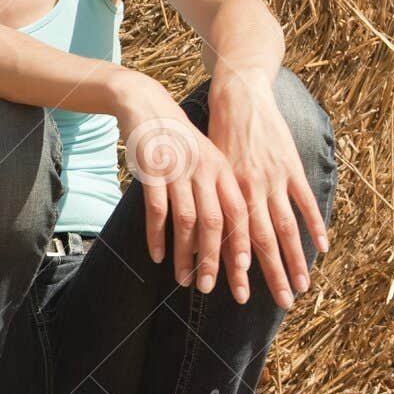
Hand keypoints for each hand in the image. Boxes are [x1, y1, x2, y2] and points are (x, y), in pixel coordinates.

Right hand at [112, 72, 253, 302]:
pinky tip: (157, 256)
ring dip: (186, 255)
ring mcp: (178, 172)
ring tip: (184, 280)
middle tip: (210, 288)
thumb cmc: (181, 140)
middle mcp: (205, 172)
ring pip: (187, 222)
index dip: (241, 244)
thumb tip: (231, 231)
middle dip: (214, 260)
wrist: (149, 106)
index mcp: (223, 170)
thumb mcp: (208, 159)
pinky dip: (157, 236)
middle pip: (216, 223)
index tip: (244, 274)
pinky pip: (157, 211)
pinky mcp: (152, 172)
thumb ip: (220, 190)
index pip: (239, 214)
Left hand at [205, 73, 330, 309]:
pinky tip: (323, 248)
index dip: (237, 267)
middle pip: (261, 241)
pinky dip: (316, 225)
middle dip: (271, 275)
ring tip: (302, 286)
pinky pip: (305, 201)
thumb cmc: (214, 136)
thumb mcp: (206, 167)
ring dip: (296, 259)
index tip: (241, 294)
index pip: (230, 238)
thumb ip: (209, 198)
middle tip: (282, 305)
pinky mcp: (290, 166)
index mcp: (223, 191)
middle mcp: (248, 190)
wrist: (237, 96)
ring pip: (286, 228)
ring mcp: (272, 179)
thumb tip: (202, 232)